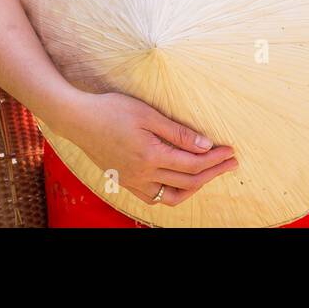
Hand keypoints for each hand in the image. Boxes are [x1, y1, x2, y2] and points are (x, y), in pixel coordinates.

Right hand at [62, 91, 237, 207]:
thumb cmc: (112, 110)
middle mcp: (143, 175)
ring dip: (194, 187)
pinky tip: (178, 182)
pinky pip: (153, 198)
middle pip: (188, 181)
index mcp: (151, 156)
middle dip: (213, 172)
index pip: (194, 164)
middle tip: (231, 162)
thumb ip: (178, 133)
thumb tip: (206, 146)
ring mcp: (133, 181)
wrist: (77, 120)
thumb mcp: (148, 115)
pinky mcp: (125, 181)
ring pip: (172, 196)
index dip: (216, 159)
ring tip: (209, 174)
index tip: (230, 151)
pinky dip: (171, 193)